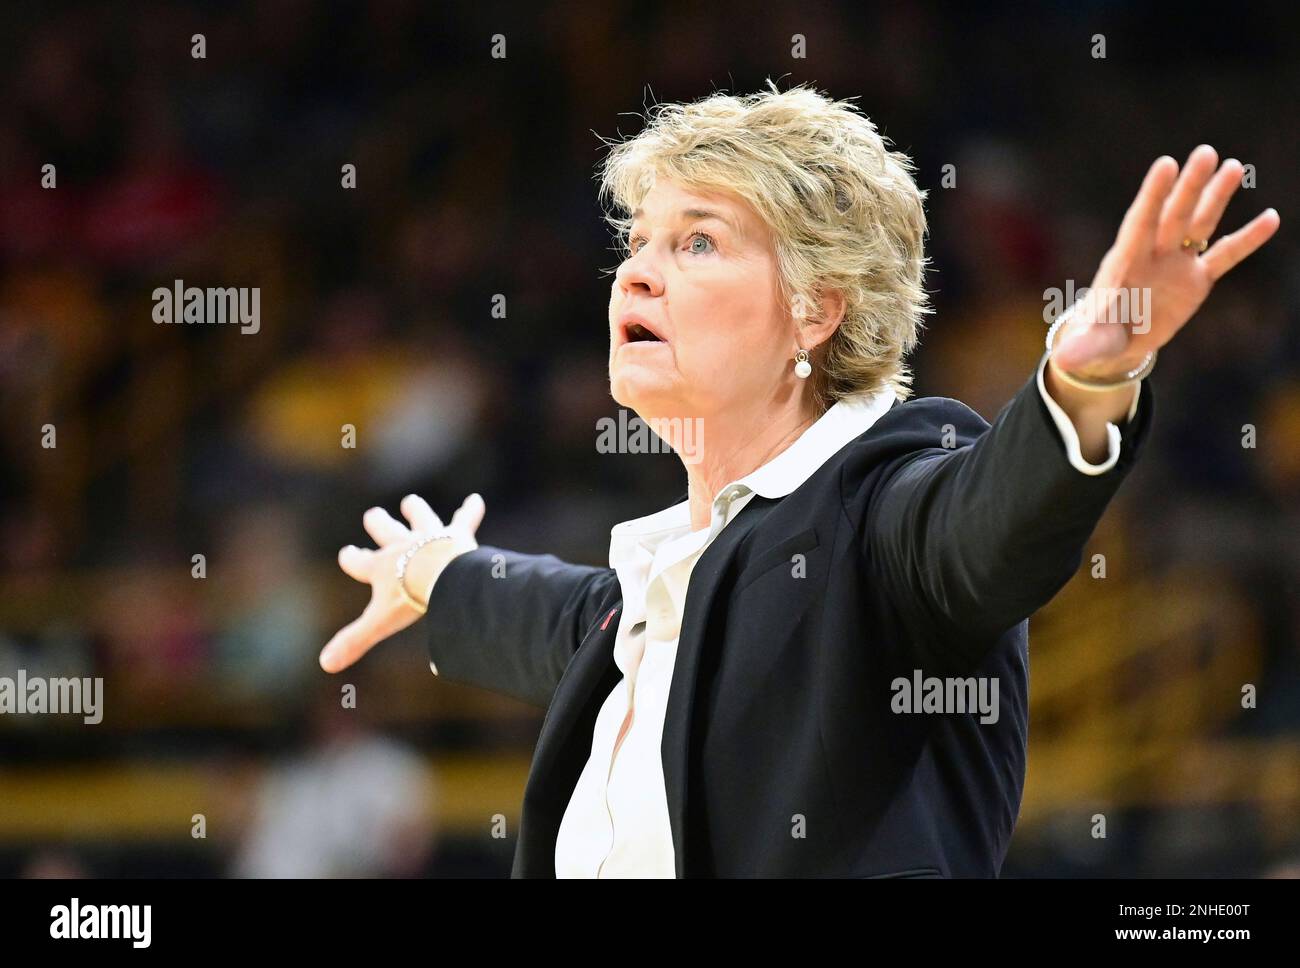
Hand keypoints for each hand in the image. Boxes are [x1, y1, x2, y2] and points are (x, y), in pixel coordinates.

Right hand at [319, 493, 485, 672]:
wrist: (444, 576)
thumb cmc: (410, 598)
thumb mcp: (378, 622)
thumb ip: (353, 641)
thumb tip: (325, 665)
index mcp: (381, 568)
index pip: (358, 562)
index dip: (351, 559)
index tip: (346, 554)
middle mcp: (403, 546)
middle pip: (386, 530)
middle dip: (378, 523)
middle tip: (373, 515)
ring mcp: (430, 537)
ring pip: (420, 518)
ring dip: (416, 510)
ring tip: (411, 503)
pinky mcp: (457, 535)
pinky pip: (465, 519)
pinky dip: (471, 510)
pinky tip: (477, 500)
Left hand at [1051, 145, 1279, 379]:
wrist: (1115, 343)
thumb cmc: (1098, 336)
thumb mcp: (1090, 343)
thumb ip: (1083, 346)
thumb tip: (1064, 358)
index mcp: (1124, 263)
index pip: (1140, 223)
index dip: (1152, 195)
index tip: (1165, 164)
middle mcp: (1152, 255)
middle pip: (1172, 216)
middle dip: (1188, 187)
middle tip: (1206, 152)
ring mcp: (1176, 264)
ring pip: (1198, 225)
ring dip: (1215, 198)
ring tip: (1234, 166)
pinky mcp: (1196, 279)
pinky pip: (1225, 256)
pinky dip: (1247, 240)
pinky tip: (1271, 218)